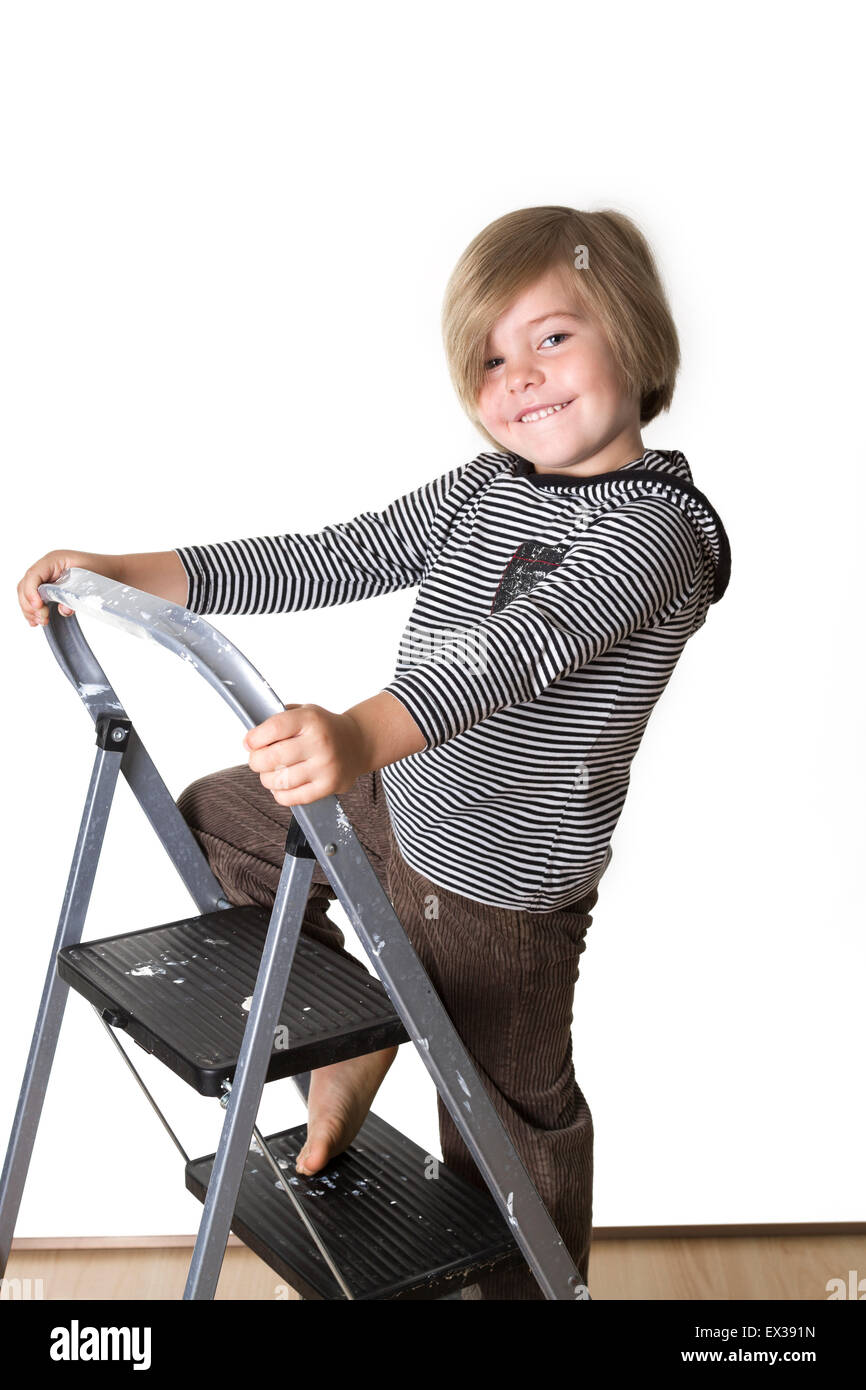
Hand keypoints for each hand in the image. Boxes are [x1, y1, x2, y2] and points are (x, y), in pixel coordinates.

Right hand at [17, 549, 100, 625]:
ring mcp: (46, 578)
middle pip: (26, 585)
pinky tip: (36, 621)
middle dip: (30, 604)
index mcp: (54, 560)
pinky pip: (34, 599)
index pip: (34, 575)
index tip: (38, 607)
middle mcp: (46, 568)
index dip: (31, 592)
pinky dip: (33, 610)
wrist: (111, 571)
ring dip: (30, 609)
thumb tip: (64, 610)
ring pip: (27, 593)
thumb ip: (75, 595)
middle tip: (42, 619)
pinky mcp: (49, 588)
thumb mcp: (90, 580)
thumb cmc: (101, 570)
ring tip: (41, 622)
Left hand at [243, 703, 368, 805]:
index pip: (273, 728)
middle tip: (258, 760)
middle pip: (272, 757)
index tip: (249, 743)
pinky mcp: (328, 786)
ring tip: (271, 773)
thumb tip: (250, 740)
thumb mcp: (305, 712)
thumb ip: (278, 720)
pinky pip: (292, 798)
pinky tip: (283, 785)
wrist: (358, 743)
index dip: (254, 738)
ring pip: (279, 780)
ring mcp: (325, 766)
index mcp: (311, 719)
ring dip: (267, 779)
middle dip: (256, 761)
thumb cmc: (325, 729)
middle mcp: (320, 742)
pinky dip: (280, 794)